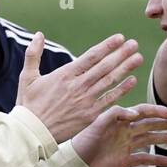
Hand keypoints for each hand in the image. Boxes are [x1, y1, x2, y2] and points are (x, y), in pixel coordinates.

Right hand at [16, 32, 144, 142]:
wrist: (32, 132)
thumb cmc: (28, 105)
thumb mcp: (28, 77)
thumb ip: (33, 54)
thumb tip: (38, 34)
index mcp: (65, 74)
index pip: (91, 56)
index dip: (107, 46)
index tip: (119, 38)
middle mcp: (78, 86)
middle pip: (105, 66)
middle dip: (121, 54)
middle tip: (134, 44)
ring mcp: (85, 101)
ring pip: (109, 81)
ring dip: (125, 68)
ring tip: (138, 58)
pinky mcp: (89, 115)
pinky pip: (109, 100)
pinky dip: (121, 90)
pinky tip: (132, 81)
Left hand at [71, 104, 166, 166]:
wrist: (76, 166)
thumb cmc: (82, 143)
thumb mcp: (96, 124)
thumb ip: (115, 114)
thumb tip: (135, 113)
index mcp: (120, 121)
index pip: (142, 112)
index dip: (156, 112)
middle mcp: (125, 132)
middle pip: (150, 125)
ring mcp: (127, 146)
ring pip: (151, 140)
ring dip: (166, 139)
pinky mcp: (126, 161)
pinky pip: (145, 159)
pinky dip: (157, 160)